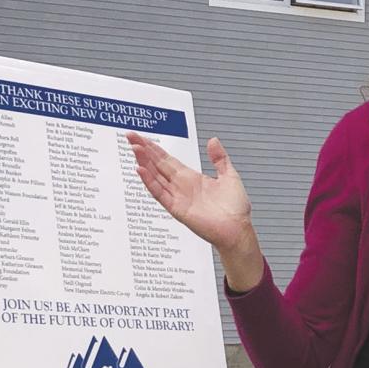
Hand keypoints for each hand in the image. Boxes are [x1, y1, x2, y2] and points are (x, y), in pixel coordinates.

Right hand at [126, 132, 263, 289]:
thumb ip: (219, 158)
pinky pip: (160, 194)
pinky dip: (150, 182)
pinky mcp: (177, 209)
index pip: (168, 160)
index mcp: (192, 178)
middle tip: (130, 137)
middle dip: (144, 151)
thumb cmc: (235, 209)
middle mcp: (182, 187)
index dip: (155, 149)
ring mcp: (178, 197)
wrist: (238, 229)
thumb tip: (213, 140)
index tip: (142, 138)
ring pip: (156, 177)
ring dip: (144, 163)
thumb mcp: (229, 176)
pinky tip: (141, 170)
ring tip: (134, 149)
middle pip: (158, 166)